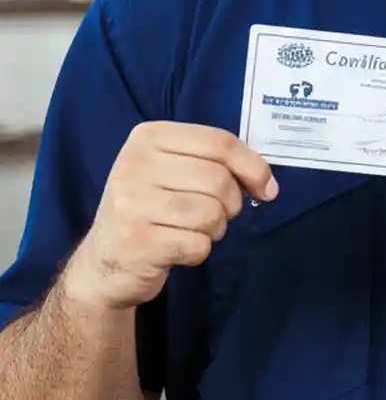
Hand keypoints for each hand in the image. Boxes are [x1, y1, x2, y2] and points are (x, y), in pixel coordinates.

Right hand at [63, 122, 277, 311]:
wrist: (103, 262)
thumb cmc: (150, 209)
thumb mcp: (173, 172)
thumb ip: (217, 164)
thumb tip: (267, 183)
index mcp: (148, 137)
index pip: (220, 142)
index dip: (254, 167)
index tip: (266, 188)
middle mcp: (134, 164)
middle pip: (219, 179)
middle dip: (231, 204)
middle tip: (215, 215)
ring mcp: (131, 203)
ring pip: (211, 213)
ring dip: (215, 229)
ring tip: (192, 230)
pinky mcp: (136, 241)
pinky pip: (198, 245)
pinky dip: (199, 251)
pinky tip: (177, 248)